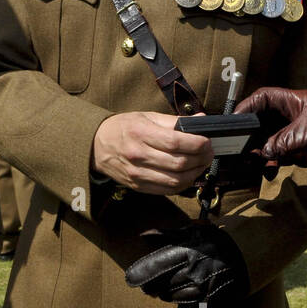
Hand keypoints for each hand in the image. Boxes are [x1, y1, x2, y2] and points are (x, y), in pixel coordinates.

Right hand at [91, 112, 213, 194]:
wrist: (97, 146)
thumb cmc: (124, 128)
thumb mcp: (147, 117)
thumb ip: (175, 121)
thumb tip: (201, 122)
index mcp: (140, 133)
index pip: (175, 142)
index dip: (196, 144)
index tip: (207, 142)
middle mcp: (138, 155)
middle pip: (178, 163)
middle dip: (200, 159)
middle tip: (209, 153)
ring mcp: (138, 174)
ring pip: (175, 180)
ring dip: (195, 174)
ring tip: (202, 164)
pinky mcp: (139, 186)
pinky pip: (168, 190)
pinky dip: (183, 184)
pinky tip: (189, 175)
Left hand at [124, 224, 248, 306]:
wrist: (252, 253)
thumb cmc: (220, 240)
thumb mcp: (195, 231)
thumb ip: (168, 234)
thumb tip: (143, 236)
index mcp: (186, 252)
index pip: (153, 267)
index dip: (139, 275)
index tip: (131, 278)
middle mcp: (193, 271)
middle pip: (160, 287)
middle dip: (152, 287)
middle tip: (150, 287)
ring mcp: (203, 288)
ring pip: (173, 298)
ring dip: (167, 295)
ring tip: (168, 289)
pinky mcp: (213, 301)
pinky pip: (190, 307)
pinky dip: (184, 303)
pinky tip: (186, 296)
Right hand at [235, 88, 306, 188]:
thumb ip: (286, 140)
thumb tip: (265, 152)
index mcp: (294, 102)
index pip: (264, 98)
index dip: (247, 106)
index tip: (234, 120)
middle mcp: (291, 117)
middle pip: (261, 122)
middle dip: (250, 135)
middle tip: (241, 148)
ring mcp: (294, 136)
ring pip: (267, 143)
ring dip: (260, 153)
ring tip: (256, 163)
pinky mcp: (299, 153)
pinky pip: (278, 157)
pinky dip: (270, 164)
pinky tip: (269, 170)